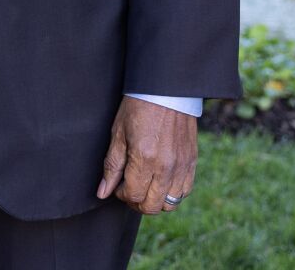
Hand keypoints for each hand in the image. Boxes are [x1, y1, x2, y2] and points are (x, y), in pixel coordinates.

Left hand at [95, 97, 197, 215]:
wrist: (166, 89)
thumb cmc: (138, 107)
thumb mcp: (118, 133)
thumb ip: (112, 166)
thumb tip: (103, 192)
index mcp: (144, 158)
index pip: (133, 196)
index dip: (122, 194)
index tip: (118, 185)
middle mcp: (166, 166)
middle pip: (152, 206)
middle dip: (137, 203)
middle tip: (130, 189)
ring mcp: (182, 165)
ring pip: (171, 203)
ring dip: (156, 200)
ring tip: (146, 186)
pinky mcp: (192, 161)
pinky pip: (185, 190)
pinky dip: (173, 192)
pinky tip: (162, 180)